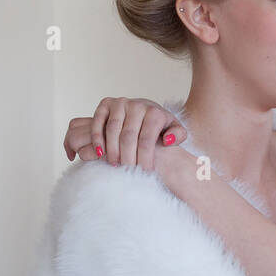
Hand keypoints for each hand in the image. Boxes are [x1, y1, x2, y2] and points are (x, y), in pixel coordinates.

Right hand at [63, 97, 187, 170]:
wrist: (147, 109)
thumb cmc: (160, 125)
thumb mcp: (175, 129)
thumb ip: (179, 135)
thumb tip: (168, 140)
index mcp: (154, 112)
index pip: (147, 140)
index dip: (144, 158)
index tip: (145, 172)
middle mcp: (137, 105)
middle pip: (128, 137)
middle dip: (127, 157)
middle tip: (128, 171)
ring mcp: (120, 103)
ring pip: (112, 130)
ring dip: (112, 150)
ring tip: (115, 165)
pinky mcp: (106, 104)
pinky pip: (98, 122)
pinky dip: (97, 138)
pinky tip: (100, 153)